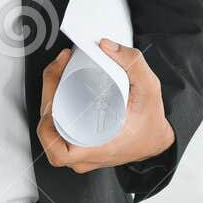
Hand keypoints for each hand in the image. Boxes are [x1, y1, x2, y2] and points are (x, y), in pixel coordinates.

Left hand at [36, 40, 174, 173]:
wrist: (157, 139)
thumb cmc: (151, 122)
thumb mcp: (149, 88)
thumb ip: (132, 63)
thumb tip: (105, 46)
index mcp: (96, 148)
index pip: (56, 146)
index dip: (46, 121)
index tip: (54, 93)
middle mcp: (84, 156)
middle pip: (48, 133)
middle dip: (47, 97)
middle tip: (57, 72)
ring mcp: (80, 155)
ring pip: (51, 133)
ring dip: (48, 105)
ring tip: (56, 80)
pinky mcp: (80, 148)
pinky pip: (58, 134)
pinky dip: (54, 113)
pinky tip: (58, 93)